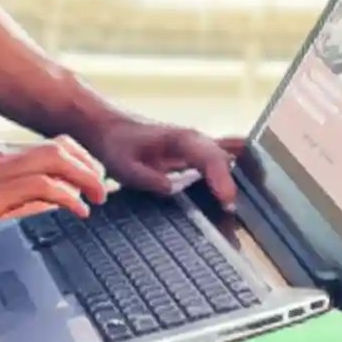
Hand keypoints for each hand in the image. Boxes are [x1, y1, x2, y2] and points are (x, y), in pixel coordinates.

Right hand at [0, 135, 108, 235]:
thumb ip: (5, 193)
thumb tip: (44, 202)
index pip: (45, 147)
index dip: (74, 160)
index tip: (86, 176)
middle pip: (61, 146)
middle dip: (88, 164)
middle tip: (100, 186)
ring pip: (59, 160)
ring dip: (86, 178)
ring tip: (97, 199)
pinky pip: (44, 186)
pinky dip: (69, 196)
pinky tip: (79, 210)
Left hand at [81, 116, 245, 207]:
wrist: (107, 127)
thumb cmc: (116, 145)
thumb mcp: (126, 167)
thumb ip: (151, 179)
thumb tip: (175, 190)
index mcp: (182, 139)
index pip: (211, 159)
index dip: (223, 180)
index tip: (227, 203)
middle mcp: (195, 140)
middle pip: (224, 161)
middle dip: (231, 186)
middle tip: (230, 214)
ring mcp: (196, 146)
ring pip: (225, 158)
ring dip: (233, 179)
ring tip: (234, 206)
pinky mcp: (192, 154)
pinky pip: (218, 160)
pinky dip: (228, 172)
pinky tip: (233, 191)